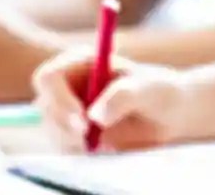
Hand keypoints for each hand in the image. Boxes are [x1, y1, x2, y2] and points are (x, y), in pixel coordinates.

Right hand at [34, 50, 195, 152]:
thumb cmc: (159, 92)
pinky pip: (62, 146)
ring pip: (52, 129)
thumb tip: (95, 116)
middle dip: (65, 124)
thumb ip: (123, 96)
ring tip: (104, 139)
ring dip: (73, 140)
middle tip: (89, 137)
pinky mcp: (72, 132)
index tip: (83, 119)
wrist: (168, 114)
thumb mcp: (149, 90)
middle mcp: (69, 84)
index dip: (59, 98)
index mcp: (82, 62)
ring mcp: (67, 109)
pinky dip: (79, 150)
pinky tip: (104, 145)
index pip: (49, 77)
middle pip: (45, 106)